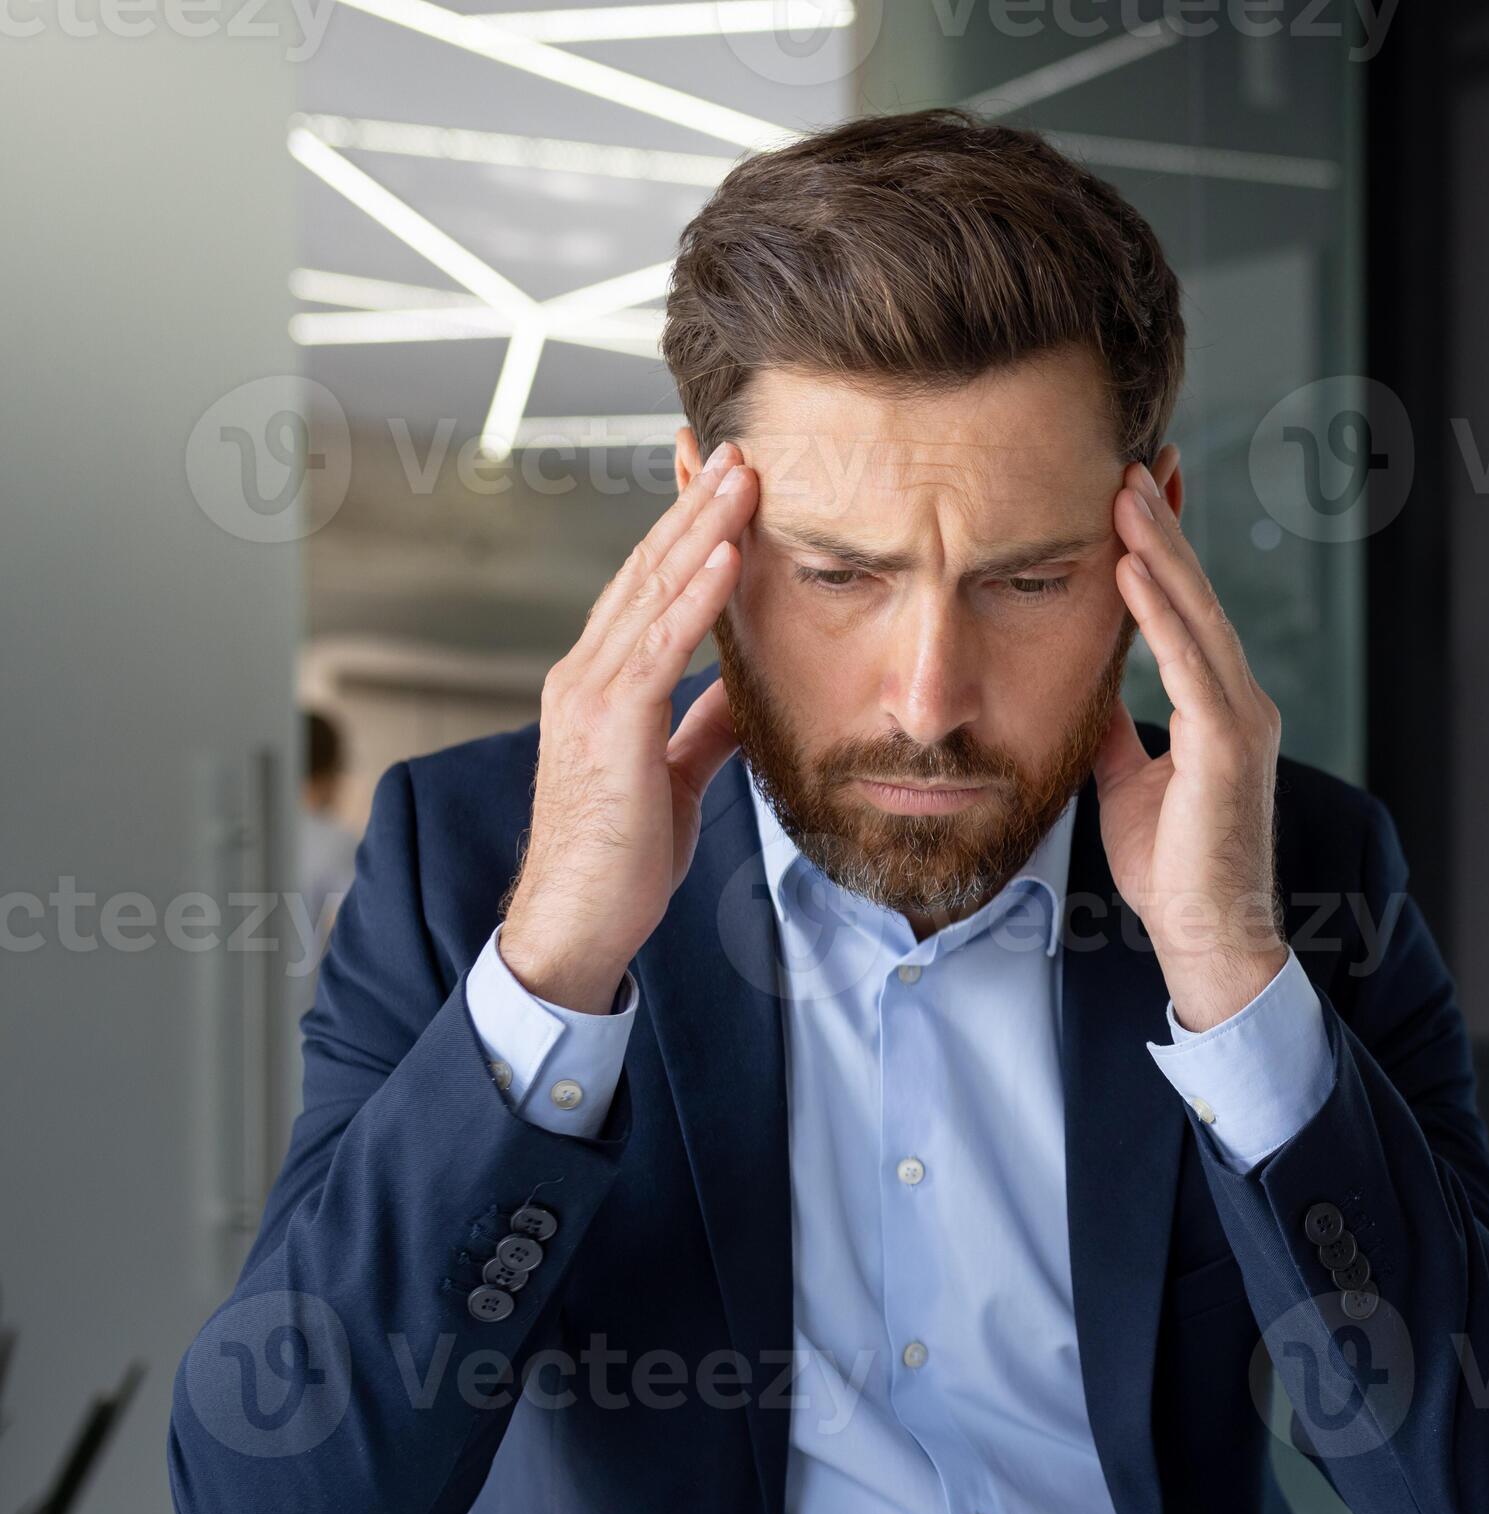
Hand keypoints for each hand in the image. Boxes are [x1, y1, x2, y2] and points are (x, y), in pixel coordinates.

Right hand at [501, 443, 757, 1013]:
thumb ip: (701, 729)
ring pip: (653, 592)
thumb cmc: (620, 859)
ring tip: (746, 477)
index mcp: (597, 684)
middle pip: (647, 571)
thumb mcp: (673, 778)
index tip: (722, 484)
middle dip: (695, 507)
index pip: (646, 589)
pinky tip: (729, 554)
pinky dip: (696, 595)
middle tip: (739, 450)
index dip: (684, 532)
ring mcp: (591, 695)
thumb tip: (739, 694)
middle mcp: (584, 675)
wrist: (576, 923)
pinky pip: (661, 646)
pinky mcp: (611, 726)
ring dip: (703, 529)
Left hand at [1097, 462, 1286, 1031]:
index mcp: (1218, 709)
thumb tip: (1085, 688)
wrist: (1207, 937)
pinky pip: (1191, 666)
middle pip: (1197, 598)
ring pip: (1198, 617)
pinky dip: (1162, 615)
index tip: (1135, 495)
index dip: (1163, 553)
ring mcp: (1239, 722)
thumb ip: (1116, 730)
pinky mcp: (1228, 748)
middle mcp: (1238, 703)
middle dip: (1163, 529)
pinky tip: (1132, 569)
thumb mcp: (1129, 783)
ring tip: (1125, 493)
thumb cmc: (1174, 871)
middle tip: (1131, 463)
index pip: (1187, 614)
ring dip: (1160, 552)